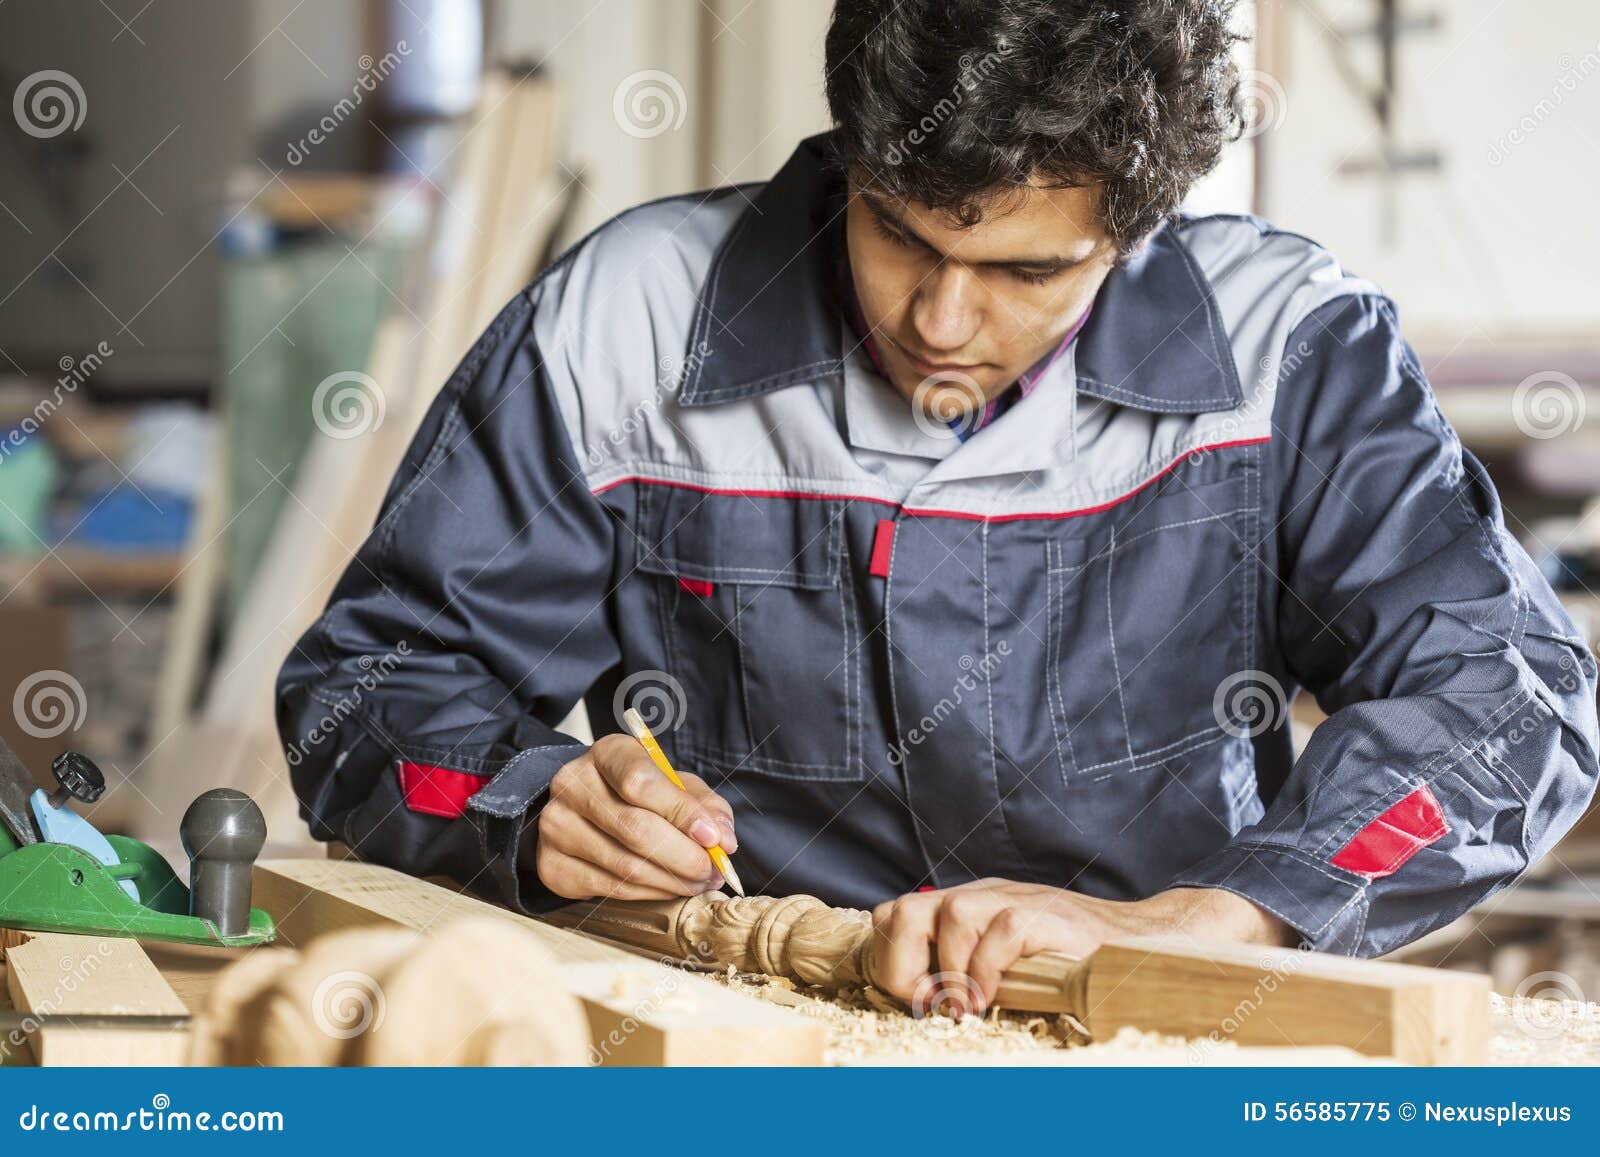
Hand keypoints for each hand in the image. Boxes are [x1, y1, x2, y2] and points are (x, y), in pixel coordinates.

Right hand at [534, 733, 736, 900]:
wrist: (583, 809)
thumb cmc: (637, 793)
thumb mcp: (673, 783)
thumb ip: (703, 804)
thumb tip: (723, 840)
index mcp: (607, 753)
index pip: (641, 782)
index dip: (683, 813)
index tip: (714, 838)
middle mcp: (572, 785)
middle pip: (636, 829)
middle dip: (686, 857)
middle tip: (713, 870)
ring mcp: (557, 827)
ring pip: (626, 866)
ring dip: (673, 881)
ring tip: (698, 881)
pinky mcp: (553, 866)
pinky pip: (612, 889)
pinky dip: (651, 894)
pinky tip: (670, 888)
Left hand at [871, 879, 1294, 1015]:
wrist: (1130, 939)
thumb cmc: (1061, 957)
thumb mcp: (999, 961)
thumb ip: (961, 968)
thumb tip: (917, 1000)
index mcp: (961, 906)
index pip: (892, 914)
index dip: (888, 958)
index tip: (910, 1000)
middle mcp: (978, 897)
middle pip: (907, 909)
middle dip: (902, 962)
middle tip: (927, 1004)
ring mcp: (1012, 900)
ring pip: (951, 914)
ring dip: (949, 969)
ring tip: (964, 1008)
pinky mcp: (1045, 914)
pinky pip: (1002, 931)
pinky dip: (987, 968)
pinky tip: (992, 998)